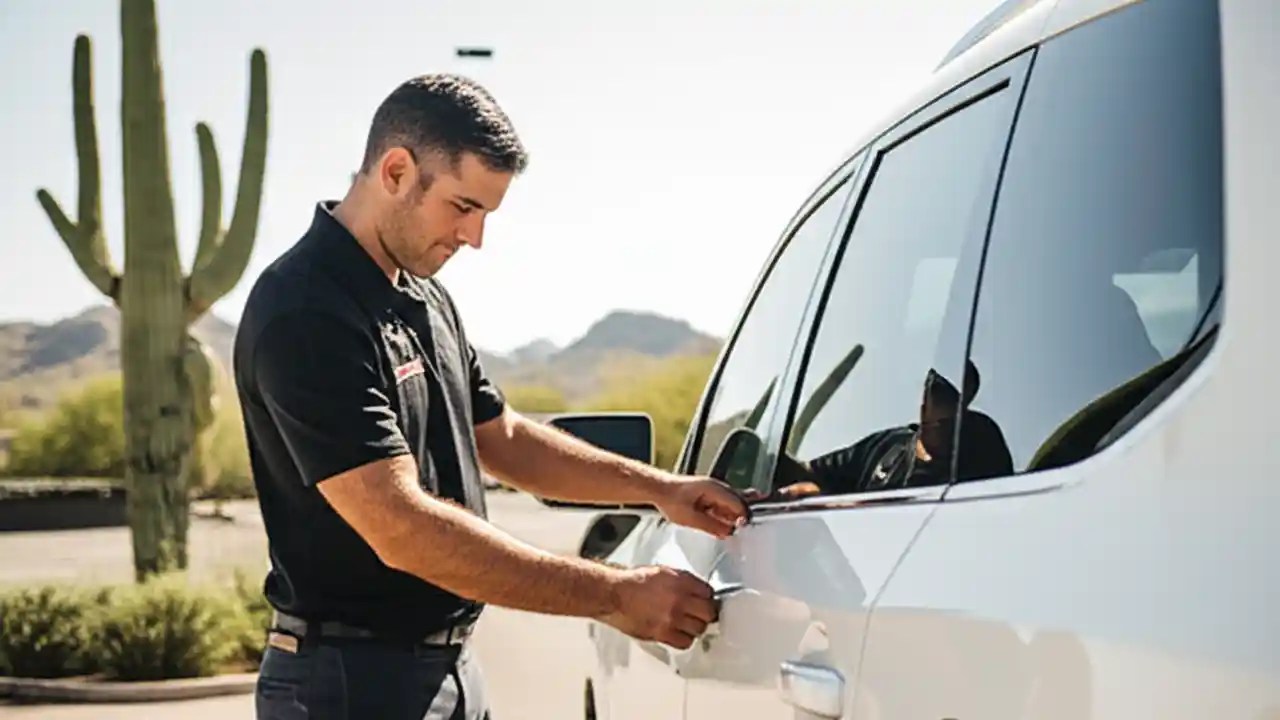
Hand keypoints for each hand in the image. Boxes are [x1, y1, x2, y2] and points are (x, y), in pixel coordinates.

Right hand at [600, 565, 716, 648]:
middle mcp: (679, 599)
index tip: (706, 601)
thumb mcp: (662, 573)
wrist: (614, 594)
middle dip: (706, 614)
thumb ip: (681, 582)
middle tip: (702, 615)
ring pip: (699, 629)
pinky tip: (679, 634)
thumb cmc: (632, 582)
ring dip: (695, 627)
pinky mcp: (663, 633)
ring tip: (689, 625)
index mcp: (680, 581)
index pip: (708, 592)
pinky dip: (684, 639)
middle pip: (708, 612)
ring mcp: (672, 618)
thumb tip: (694, 591)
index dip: (708, 598)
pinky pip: (685, 642)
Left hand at [654, 475, 755, 538]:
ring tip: (733, 531)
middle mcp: (717, 488)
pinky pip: (723, 507)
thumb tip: (728, 532)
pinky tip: (724, 528)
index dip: (743, 519)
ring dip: (733, 518)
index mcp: (715, 489)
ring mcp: (714, 492)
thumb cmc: (670, 498)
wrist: (659, 489)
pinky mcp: (709, 497)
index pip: (739, 504)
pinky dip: (725, 517)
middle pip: (739, 503)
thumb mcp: (690, 518)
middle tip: (742, 532)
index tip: (743, 531)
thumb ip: (711, 526)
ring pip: (732, 506)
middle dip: (741, 518)